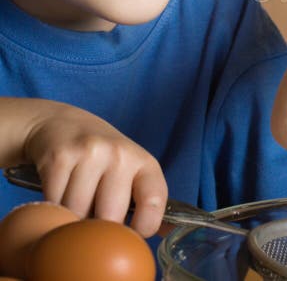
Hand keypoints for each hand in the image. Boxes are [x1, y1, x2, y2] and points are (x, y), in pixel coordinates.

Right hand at [22, 101, 166, 236]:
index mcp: (144, 162)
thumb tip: (161, 234)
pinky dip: (54, 208)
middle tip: (95, 216)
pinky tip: (59, 193)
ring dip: (72, 218)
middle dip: (99, 228)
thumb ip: (145, 201)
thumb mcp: (132, 171)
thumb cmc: (104, 158)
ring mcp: (90, 154)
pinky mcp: (60, 158)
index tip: (131, 233)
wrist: (62, 124)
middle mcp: (121, 155)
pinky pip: (54, 203)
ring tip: (77, 202)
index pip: (154, 201)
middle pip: (110, 217)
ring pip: (77, 213)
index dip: (143, 227)